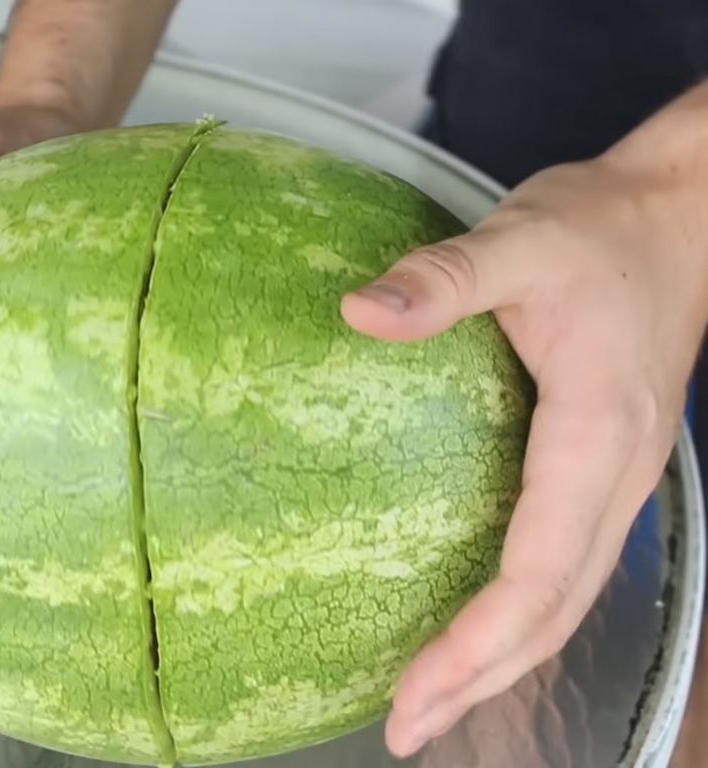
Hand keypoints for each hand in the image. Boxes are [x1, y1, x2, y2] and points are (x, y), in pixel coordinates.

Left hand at [341, 155, 707, 755]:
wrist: (674, 218)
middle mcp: (617, 476)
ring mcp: (617, 478)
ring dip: (502, 659)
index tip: (416, 692)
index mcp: (598, 436)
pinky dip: (519, 613)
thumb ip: (444, 279)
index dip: (479, 641)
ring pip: (565, 598)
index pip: (540, 568)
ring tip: (433, 701)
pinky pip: (564, 563)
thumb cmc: (599, 232)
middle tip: (406, 727)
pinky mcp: (600, 467)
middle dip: (482, 677)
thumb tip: (358, 313)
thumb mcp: (519, 241)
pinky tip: (475, 625)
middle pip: (555, 609)